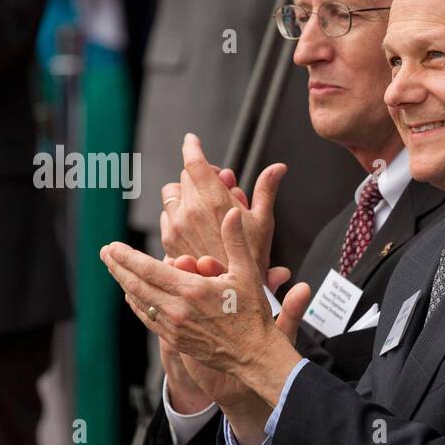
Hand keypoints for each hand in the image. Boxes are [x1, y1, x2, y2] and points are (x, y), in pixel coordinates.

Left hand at [105, 209, 302, 408]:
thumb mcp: (248, 274)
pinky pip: (147, 319)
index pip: (149, 270)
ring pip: (139, 302)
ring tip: (114, 270)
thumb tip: (232, 213)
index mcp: (192, 290)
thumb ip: (235, 241)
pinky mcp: (175, 340)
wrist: (254, 356)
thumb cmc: (253, 314)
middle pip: (136, 285)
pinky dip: (136, 304)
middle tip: (104, 253)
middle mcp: (177, 309)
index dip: (127, 257)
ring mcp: (174, 327)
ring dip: (124, 284)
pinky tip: (131, 296)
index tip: (112, 246)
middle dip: (117, 267)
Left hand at [160, 133, 284, 276]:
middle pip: (182, 179)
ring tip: (204, 211)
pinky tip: (193, 227)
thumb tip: (279, 167)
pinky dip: (178, 215)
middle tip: (218, 189)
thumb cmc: (254, 263)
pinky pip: (166, 218)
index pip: (194, 163)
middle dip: (198, 179)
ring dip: (184, 198)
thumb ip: (266, 191)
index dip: (192, 147)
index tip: (191, 140)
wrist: (233, 305)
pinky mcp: (167, 244)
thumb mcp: (264, 225)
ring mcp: (174, 229)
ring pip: (170, 198)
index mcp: (212, 202)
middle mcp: (188, 213)